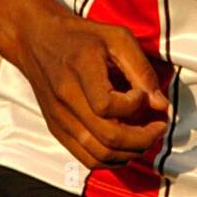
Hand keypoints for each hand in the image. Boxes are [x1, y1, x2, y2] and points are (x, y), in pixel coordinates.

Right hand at [14, 0, 169, 170]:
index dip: (132, 105)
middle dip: (142, 139)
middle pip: (106, 137)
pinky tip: (125, 147)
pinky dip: (110, 160)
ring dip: (129, 153)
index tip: (142, 94)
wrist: (37, 39)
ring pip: (97, 155)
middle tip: (159, 128)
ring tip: (146, 139)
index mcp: (80, 68)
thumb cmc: (81, 36)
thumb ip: (141, 70)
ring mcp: (58, 117)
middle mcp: (65, 97)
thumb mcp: (117, 38)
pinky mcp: (56, 128)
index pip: (106, 105)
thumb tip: (160, 104)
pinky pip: (85, 157)